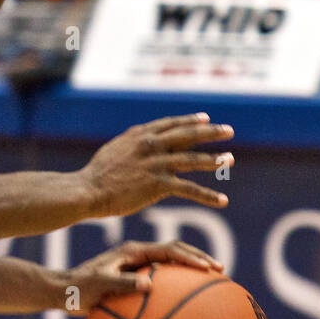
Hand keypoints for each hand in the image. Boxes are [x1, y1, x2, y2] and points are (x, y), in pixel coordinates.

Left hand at [63, 239, 223, 315]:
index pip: (169, 249)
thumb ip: (121, 284)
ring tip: (213, 279)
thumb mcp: (98, 286)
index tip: (208, 268)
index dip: (191, 257)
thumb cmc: (78, 289)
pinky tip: (188, 299)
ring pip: (172, 261)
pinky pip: (162, 276)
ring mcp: (137, 264)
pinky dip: (178, 282)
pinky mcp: (134, 276)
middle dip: (199, 259)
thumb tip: (148, 285)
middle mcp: (138, 254)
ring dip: (192, 268)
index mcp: (132, 251)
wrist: (63, 290)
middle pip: (176, 251)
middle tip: (220, 270)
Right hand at [81, 113, 233, 217]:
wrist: (88, 190)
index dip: (190, 121)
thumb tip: (141, 141)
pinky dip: (207, 195)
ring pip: (192, 159)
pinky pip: (189, 189)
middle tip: (229, 130)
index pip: (171, 124)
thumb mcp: (114, 150)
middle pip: (187, 135)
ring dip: (215, 159)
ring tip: (230, 160)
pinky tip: (222, 200)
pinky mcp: (158, 185)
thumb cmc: (97, 174)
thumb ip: (132, 144)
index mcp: (140, 136)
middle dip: (210, 132)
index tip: (206, 118)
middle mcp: (151, 146)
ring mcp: (156, 164)